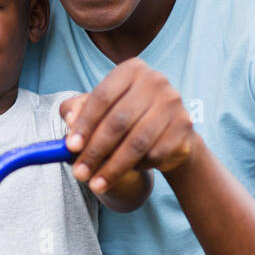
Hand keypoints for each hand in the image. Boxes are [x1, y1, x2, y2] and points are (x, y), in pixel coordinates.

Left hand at [61, 58, 197, 191]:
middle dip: (95, 151)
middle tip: (80, 173)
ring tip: (96, 184)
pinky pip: (155, 153)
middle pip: (119, 121)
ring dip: (113, 168)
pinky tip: (129, 169)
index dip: (84, 124)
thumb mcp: (97, 110)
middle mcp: (155, 81)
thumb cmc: (124, 117)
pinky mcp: (185, 126)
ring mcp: (173, 103)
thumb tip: (69, 121)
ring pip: (137, 142)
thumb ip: (77, 111)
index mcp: (131, 70)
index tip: (70, 147)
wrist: (167, 131)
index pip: (102, 97)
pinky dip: (138, 166)